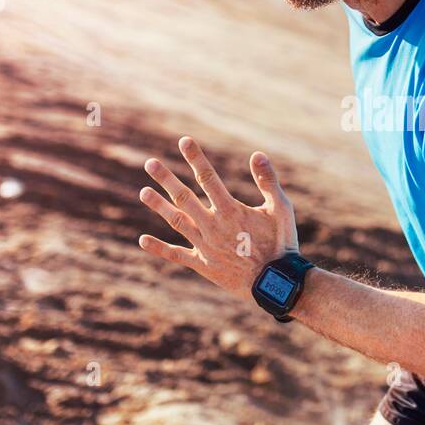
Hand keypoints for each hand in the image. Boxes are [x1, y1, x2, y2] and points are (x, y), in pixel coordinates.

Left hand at [137, 136, 298, 300]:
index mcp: (231, 210)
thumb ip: (268, 181)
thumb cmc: (281, 243)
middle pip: (184, 197)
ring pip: (177, 221)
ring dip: (159, 206)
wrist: (275, 282)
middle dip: (166, 179)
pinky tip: (142, 240)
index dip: (196, 158)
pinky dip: (159, 248)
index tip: (184, 141)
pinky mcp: (203, 265)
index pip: (208, 178)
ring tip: (143, 192)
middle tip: (150, 163)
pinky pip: (177, 255)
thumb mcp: (281, 209)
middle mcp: (213, 226)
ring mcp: (205, 246)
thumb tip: (257, 155)